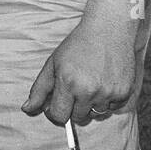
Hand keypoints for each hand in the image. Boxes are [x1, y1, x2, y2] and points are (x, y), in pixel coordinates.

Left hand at [21, 16, 137, 125]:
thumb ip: (39, 89)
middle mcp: (88, 91)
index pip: (59, 116)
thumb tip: (26, 109)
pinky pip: (112, 109)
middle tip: (76, 88)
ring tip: (91, 83)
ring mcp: (107, 93)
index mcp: (67, 82)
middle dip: (73, 108)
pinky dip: (107, 100)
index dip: (55, 113)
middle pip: (77, 118)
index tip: (56, 105)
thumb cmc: (77, 46)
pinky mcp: (123, 93)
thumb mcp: (53, 63)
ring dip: (91, 105)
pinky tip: (104, 81)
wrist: (108, 30)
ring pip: (95, 114)